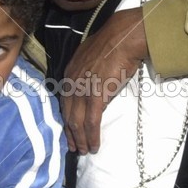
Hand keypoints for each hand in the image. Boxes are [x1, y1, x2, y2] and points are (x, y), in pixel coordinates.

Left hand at [61, 7, 145, 153]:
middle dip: (71, 134)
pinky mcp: (96, 94)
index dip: (66, 120)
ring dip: (81, 139)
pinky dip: (92, 135)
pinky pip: (91, 121)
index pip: (65, 103)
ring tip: (85, 151)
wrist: (123, 36)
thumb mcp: (91, 59)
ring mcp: (83, 89)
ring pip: (77, 121)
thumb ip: (87, 74)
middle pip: (68, 115)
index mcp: (69, 73)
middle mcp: (72, 82)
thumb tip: (91, 87)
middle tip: (75, 148)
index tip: (69, 132)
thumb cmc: (113, 45)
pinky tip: (94, 145)